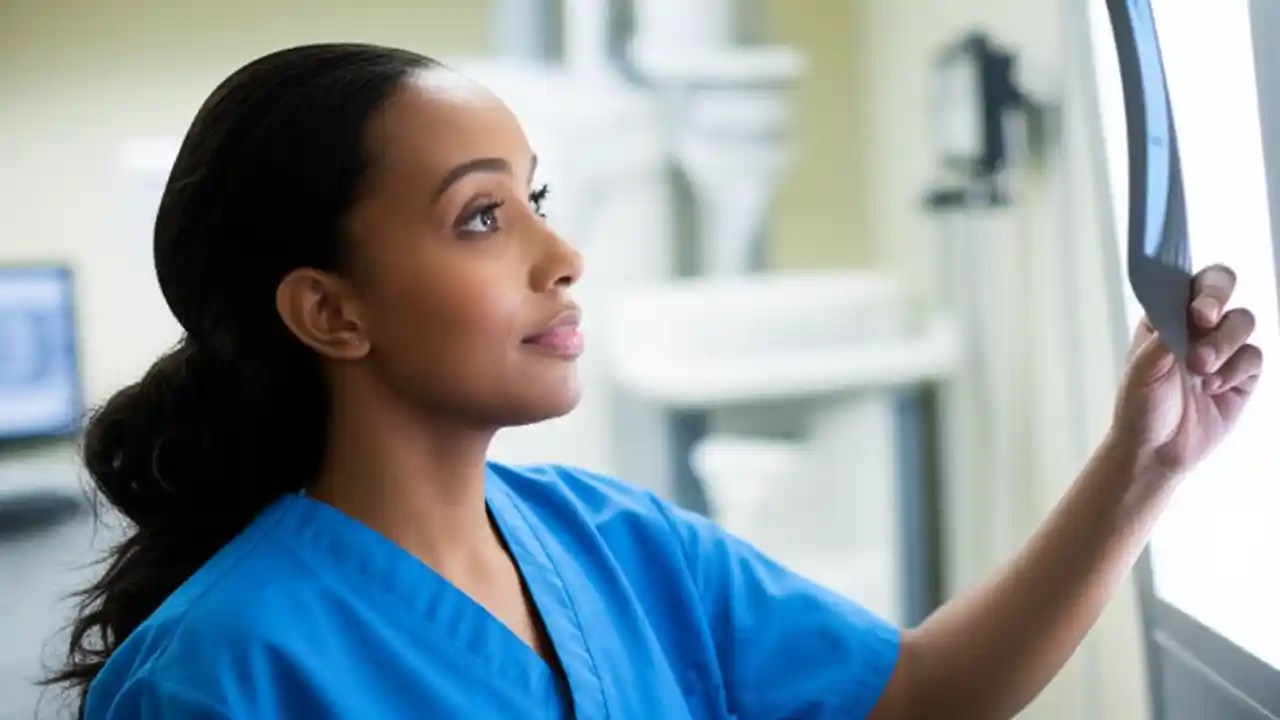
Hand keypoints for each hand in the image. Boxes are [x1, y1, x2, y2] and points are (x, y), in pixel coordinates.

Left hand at [1112, 265, 1263, 479]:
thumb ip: (1163, 340)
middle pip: (1222, 287)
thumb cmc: (1140, 408)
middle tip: (1204, 321)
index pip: (1188, 282)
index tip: (1197, 310)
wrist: (1157, 452)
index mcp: (1165, 317)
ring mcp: (1221, 347)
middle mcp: (1195, 326)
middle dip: (1217, 300)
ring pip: (1242, 321)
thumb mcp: (1141, 373)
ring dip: (1223, 343)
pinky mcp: (1242, 374)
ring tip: (1200, 369)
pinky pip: (1253, 357)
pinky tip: (1214, 388)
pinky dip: (1235, 371)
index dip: (1198, 287)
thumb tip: (1186, 316)